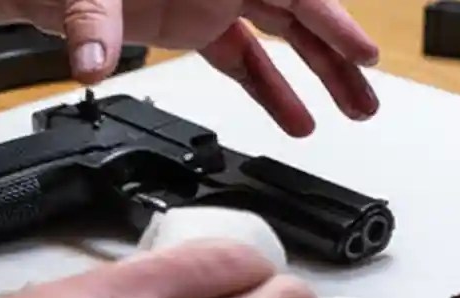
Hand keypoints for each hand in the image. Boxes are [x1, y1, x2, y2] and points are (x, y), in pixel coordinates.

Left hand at [13, 0, 380, 136]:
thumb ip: (93, 22)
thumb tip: (90, 63)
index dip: (333, 22)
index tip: (366, 53)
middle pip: (300, 14)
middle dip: (338, 56)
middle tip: (368, 97)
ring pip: (283, 37)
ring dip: (318, 76)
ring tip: (352, 112)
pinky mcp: (197, 23)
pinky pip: (246, 58)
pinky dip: (271, 89)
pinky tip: (297, 120)